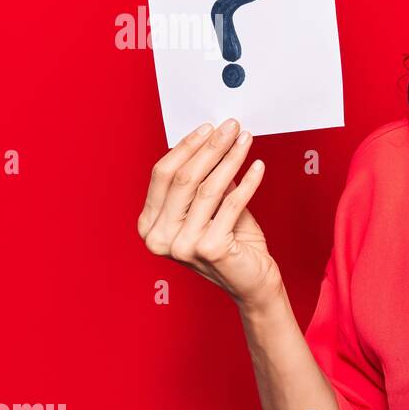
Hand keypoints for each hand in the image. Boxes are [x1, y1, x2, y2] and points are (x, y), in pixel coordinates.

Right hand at [137, 118, 281, 312]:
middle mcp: (159, 238)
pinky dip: (247, 182)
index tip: (208, 128)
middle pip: (184, 178)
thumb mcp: (212, 208)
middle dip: (210, 147)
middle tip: (230, 127)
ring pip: (208, 188)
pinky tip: (258, 167)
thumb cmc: (232, 244)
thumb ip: (205, 180)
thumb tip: (214, 140)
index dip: (186, 147)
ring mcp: (181, 246)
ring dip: (230, 159)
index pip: (163, 175)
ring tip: (245, 140)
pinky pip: (231, 204)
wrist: (253, 282)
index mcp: (149, 225)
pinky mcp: (209, 249)